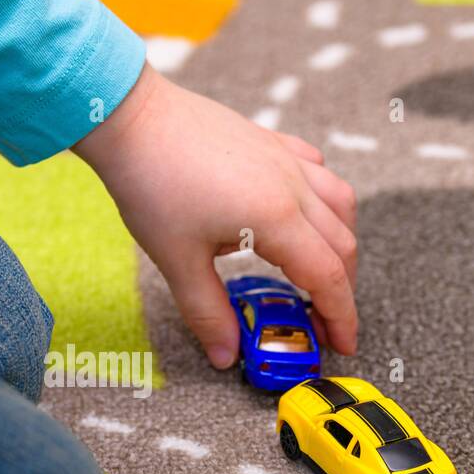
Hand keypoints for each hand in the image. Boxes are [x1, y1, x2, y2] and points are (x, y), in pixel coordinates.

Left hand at [74, 64, 357, 366]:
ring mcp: (285, 159)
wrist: (131, 118)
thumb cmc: (151, 184)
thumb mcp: (177, 260)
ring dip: (340, 244)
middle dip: (343, 289)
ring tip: (322, 273)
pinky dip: (323, 201)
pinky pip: (317, 172)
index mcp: (276, 218)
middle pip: (342, 244)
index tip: (343, 345)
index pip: (328, 276)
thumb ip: (207, 312)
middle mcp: (293, 185)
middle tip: (326, 323)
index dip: (341, 316)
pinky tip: (303, 214)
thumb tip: (226, 355)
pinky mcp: (270, 142)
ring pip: (339, 204)